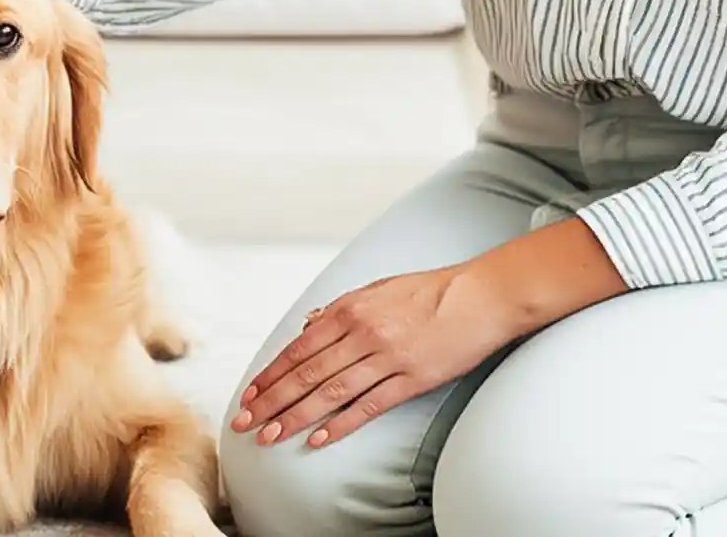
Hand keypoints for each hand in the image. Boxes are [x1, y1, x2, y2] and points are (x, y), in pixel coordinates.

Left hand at [230, 216, 626, 447]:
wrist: (481, 296)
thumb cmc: (428, 291)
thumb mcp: (377, 289)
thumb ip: (339, 308)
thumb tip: (307, 325)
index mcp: (350, 309)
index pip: (298, 349)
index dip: (271, 374)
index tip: (249, 394)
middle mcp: (362, 333)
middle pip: (306, 374)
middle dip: (271, 400)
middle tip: (245, 422)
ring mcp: (387, 358)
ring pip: (330, 393)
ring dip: (296, 416)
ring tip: (271, 435)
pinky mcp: (412, 379)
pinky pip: (369, 406)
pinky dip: (341, 424)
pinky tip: (318, 439)